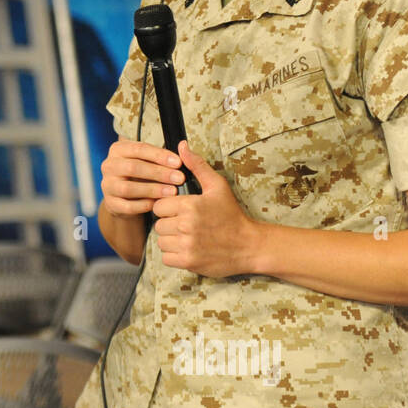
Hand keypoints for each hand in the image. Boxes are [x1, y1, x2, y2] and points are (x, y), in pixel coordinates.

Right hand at [100, 137, 186, 218]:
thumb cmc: (140, 175)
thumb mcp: (148, 161)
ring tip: (171, 192)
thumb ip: (162, 156)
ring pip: (129, 188)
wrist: (125, 197)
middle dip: (159, 173)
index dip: (160, 155)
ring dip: (153, 190)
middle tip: (179, 178)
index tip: (178, 162)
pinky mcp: (110, 203)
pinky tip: (157, 204)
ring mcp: (107, 185)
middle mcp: (109, 166)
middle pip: (133, 167)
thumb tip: (184, 149)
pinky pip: (127, 206)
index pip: (139, 149)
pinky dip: (144, 205)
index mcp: (118, 150)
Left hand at [150, 140, 262, 277]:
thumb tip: (182, 145)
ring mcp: (187, 245)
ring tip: (187, 237)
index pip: (159, 206)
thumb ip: (197, 166)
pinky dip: (173, 255)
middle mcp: (186, 225)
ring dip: (171, 240)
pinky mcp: (188, 261)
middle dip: (169, 224)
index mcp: (190, 205)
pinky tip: (187, 249)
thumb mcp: (217, 186)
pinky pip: (166, 257)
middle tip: (186, 225)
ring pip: (161, 241)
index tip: (180, 211)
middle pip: (159, 224)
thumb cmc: (231, 214)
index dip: (168, 208)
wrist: (249, 245)